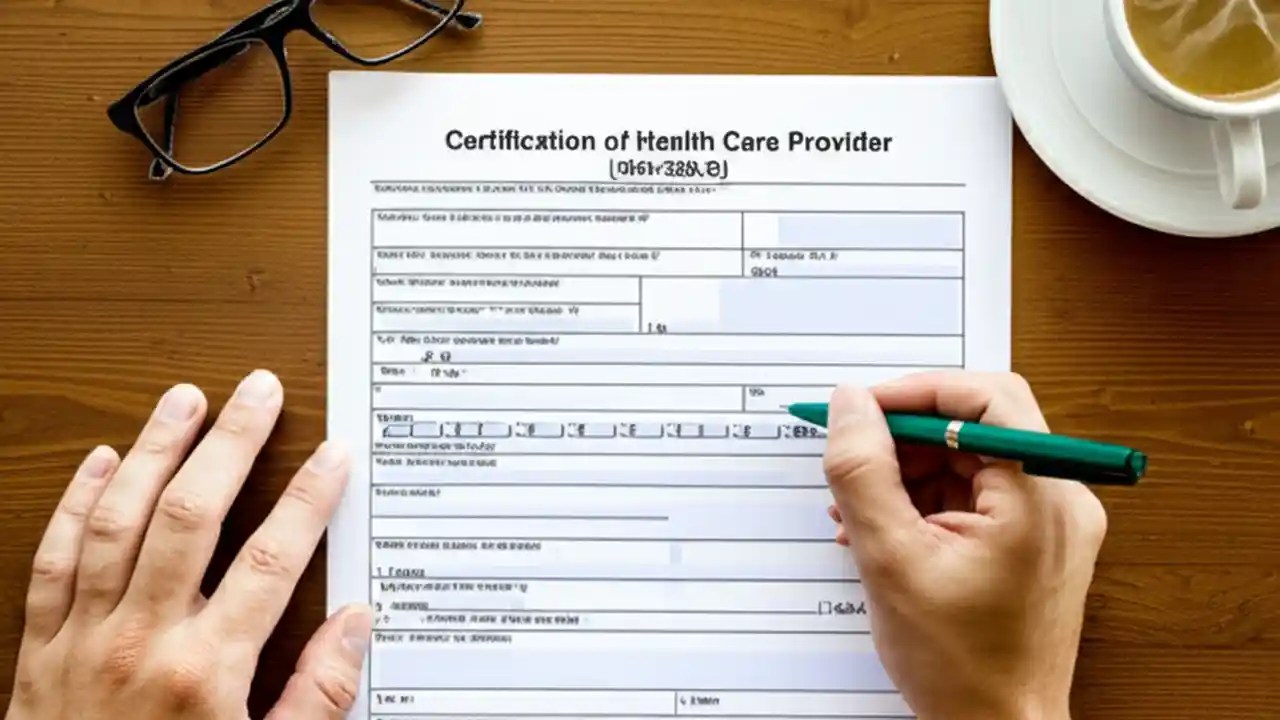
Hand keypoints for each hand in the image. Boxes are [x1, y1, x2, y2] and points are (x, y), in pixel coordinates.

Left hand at [6, 370, 368, 719]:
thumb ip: (317, 697)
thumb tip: (355, 625)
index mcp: (208, 672)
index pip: (273, 558)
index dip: (309, 498)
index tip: (333, 457)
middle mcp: (144, 640)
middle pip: (193, 514)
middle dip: (232, 443)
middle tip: (257, 392)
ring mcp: (84, 638)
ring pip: (119, 518)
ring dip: (154, 450)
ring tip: (183, 400)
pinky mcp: (40, 648)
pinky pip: (54, 558)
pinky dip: (77, 503)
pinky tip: (102, 462)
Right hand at [823, 372, 1106, 719]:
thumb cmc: (961, 666)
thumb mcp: (891, 557)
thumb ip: (864, 472)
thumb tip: (851, 407)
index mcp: (1041, 498)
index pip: (987, 397)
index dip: (918, 391)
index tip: (865, 409)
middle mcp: (1061, 500)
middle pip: (977, 426)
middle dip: (905, 440)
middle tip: (854, 460)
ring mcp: (1053, 523)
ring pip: (970, 459)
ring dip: (909, 474)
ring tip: (860, 511)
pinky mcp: (1036, 542)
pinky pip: (977, 494)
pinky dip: (927, 502)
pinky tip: (886, 530)